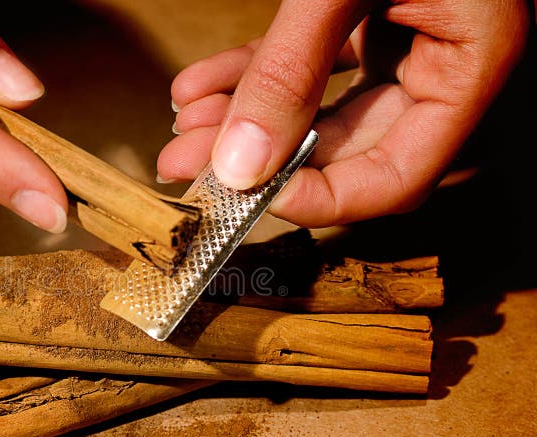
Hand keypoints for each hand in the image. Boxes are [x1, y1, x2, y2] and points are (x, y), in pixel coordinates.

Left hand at [158, 0, 530, 226]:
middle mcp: (444, 67)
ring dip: (246, 119)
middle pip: (346, 150)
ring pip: (320, 111)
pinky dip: (257, 75)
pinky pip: (316, 66)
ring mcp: (409, 45)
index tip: (246, 191)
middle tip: (186, 161)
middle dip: (258, 156)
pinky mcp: (377, 21)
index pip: (397, 177)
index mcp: (471, 64)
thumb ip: (292, 68)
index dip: (320, 198)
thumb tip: (239, 164)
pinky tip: (200, 86)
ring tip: (183, 122)